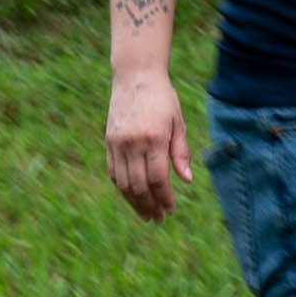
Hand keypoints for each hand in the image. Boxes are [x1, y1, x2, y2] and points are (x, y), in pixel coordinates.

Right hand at [105, 70, 192, 220]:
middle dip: (148, 206)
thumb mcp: (178, 123)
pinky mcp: (109, 141)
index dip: (164, 199)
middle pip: (139, 185)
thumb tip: (187, 181)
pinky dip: (122, 187)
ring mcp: (117, 143)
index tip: (169, 211)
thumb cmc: (163, 99)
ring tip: (145, 214)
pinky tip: (131, 196)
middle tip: (157, 219)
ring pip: (123, 182)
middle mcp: (132, 143)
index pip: (158, 179)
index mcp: (153, 139)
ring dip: (134, 201)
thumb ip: (180, 153)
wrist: (135, 76)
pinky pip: (113, 171)